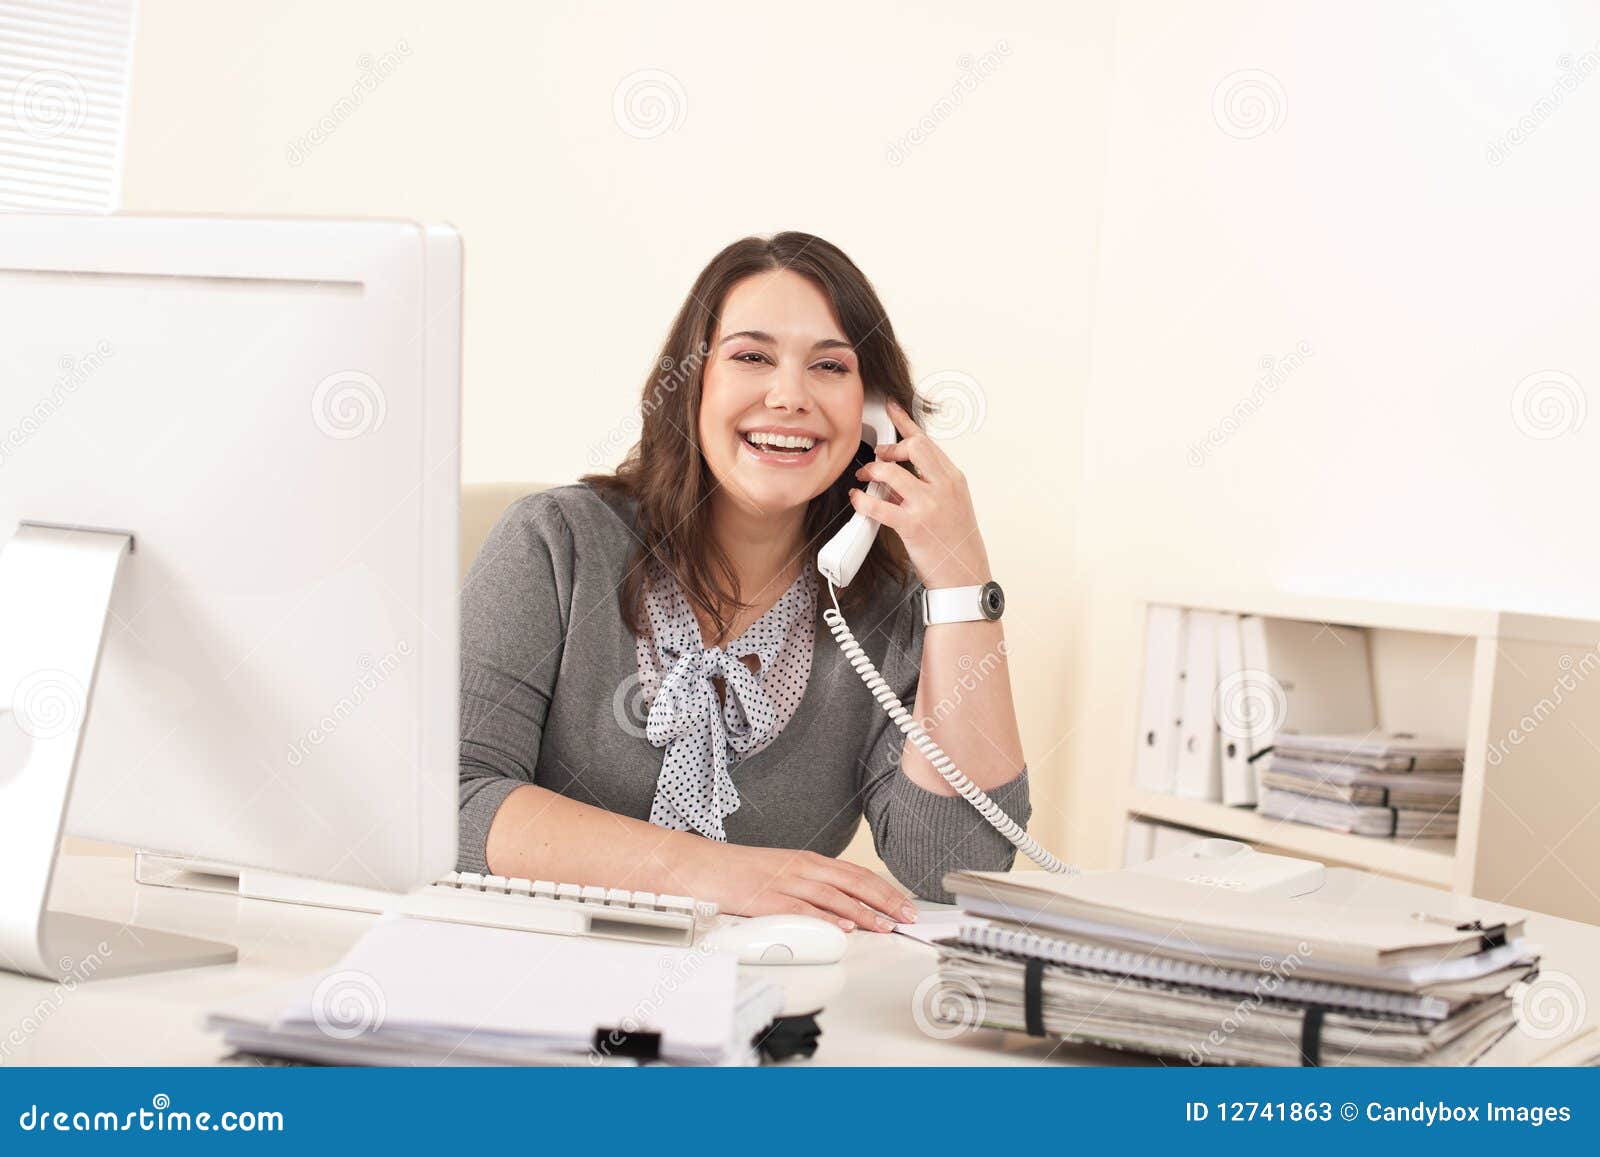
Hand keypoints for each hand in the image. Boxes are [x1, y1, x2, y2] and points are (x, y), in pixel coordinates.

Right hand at [680, 839, 916, 931]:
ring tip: (887, 926)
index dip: (884, 889)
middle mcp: (801, 867)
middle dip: (885, 900)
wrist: (696, 865)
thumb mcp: (779, 874)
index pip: (855, 874)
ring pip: (834, 896)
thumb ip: (807, 889)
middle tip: (909, 917)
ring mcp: (784, 881)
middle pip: (853, 882)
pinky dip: (827, 918)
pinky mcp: (767, 899)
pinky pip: (803, 909)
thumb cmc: (735, 872)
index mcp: (806, 861)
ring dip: (864, 912)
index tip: (905, 904)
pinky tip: (845, 928)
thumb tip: (838, 911)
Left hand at [851, 398, 992, 588]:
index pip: (927, 442)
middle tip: (878, 458)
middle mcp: (944, 487)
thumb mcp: (951, 505)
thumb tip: (898, 475)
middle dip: (889, 448)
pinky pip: (880, 505)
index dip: (906, 421)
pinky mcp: (914, 525)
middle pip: (913, 447)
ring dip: (872, 472)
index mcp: (953, 479)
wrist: (965, 575)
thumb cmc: (955, 542)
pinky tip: (858, 499)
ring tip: (865, 479)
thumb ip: (929, 485)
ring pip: (892, 472)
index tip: (892, 408)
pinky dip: (864, 500)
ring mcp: (929, 505)